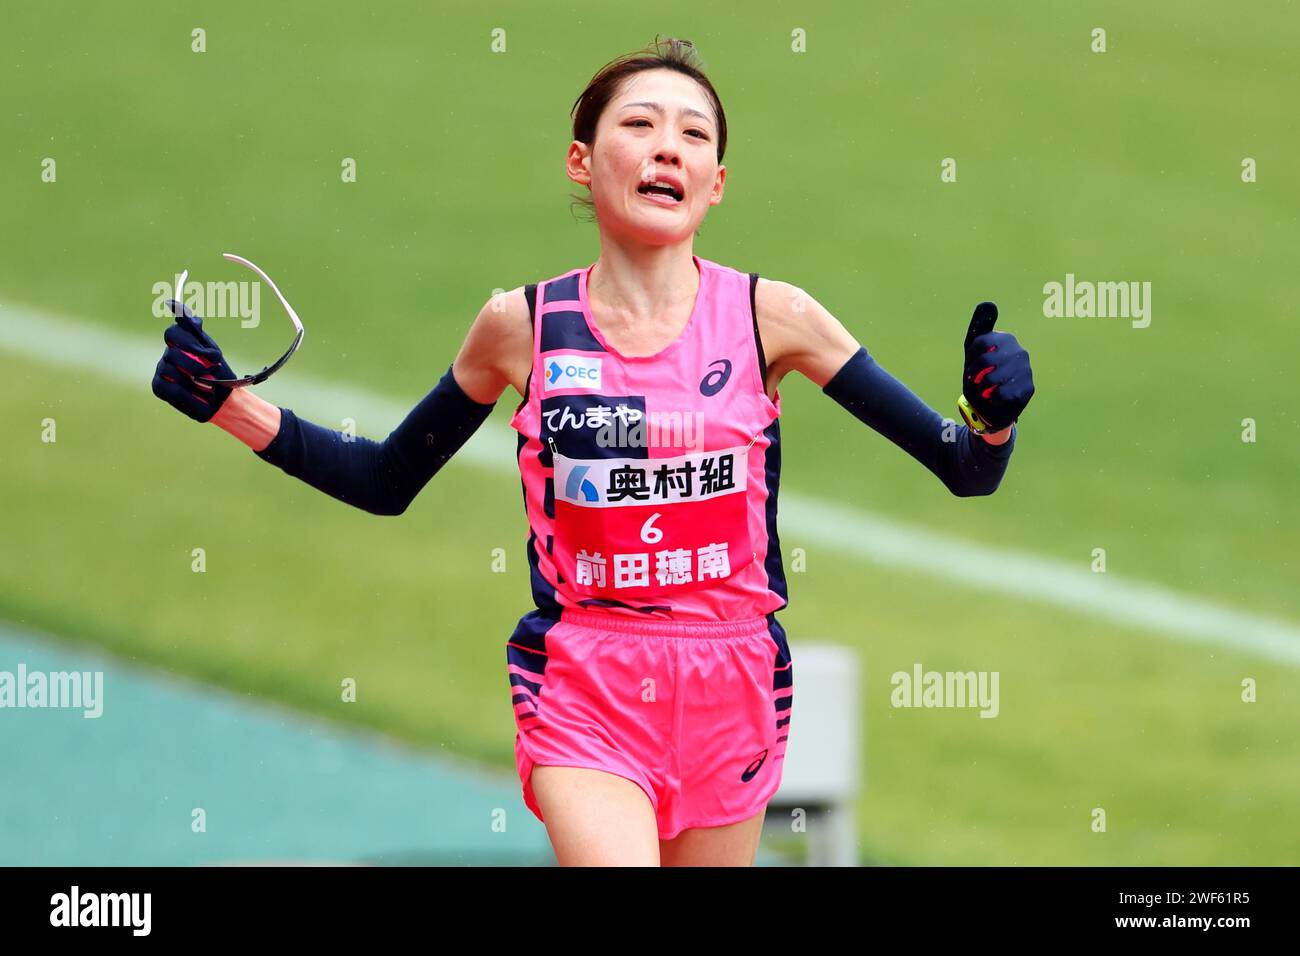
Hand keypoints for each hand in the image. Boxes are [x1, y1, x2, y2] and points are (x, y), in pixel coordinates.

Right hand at [151, 299, 236, 422]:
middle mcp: (168, 353)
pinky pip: (169, 388)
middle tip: (210, 371)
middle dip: (195, 364)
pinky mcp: (159, 387)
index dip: (188, 339)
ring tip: (205, 386)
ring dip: (194, 381)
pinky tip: (197, 395)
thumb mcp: (211, 351)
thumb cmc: (218, 374)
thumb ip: (194, 331)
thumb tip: (176, 306)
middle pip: (172, 352)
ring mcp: (161, 369)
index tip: (202, 342)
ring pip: (170, 371)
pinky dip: (187, 393)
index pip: (174, 331)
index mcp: (181, 342)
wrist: (223, 400)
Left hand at [961, 301, 1033, 432]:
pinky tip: (995, 398)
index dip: (970, 358)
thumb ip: (979, 327)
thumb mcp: (973, 352)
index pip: (980, 342)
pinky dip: (992, 399)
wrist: (989, 406)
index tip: (971, 367)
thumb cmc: (980, 376)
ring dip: (981, 388)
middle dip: (974, 375)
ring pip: (993, 378)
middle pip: (986, 361)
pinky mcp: (1029, 388)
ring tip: (984, 390)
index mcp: (1005, 340)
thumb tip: (988, 303)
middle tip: (975, 382)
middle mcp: (1019, 352)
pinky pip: (1002, 394)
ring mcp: (1026, 370)